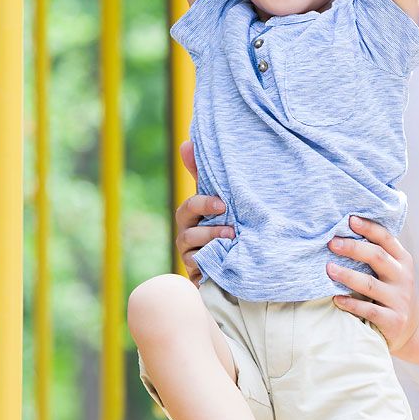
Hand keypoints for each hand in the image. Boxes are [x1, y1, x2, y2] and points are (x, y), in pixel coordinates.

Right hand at [174, 141, 234, 284]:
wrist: (230, 257)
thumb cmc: (220, 220)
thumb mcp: (215, 198)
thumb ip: (201, 173)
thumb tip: (186, 143)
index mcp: (190, 217)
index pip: (190, 208)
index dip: (203, 204)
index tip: (222, 204)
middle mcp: (187, 237)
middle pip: (188, 234)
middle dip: (209, 230)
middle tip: (231, 229)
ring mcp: (191, 258)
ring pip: (193, 253)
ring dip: (213, 248)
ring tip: (232, 243)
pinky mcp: (199, 276)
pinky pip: (200, 273)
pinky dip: (211, 268)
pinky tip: (227, 264)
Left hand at [327, 215, 418, 354]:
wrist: (413, 326)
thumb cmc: (393, 292)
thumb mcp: (393, 270)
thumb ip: (377, 254)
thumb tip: (343, 233)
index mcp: (403, 260)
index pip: (386, 239)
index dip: (368, 228)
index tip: (350, 220)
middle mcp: (403, 277)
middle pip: (378, 257)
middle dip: (354, 248)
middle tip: (332, 243)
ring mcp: (399, 299)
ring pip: (370, 284)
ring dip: (347, 276)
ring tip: (329, 269)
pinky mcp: (393, 320)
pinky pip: (369, 310)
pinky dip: (351, 304)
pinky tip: (336, 299)